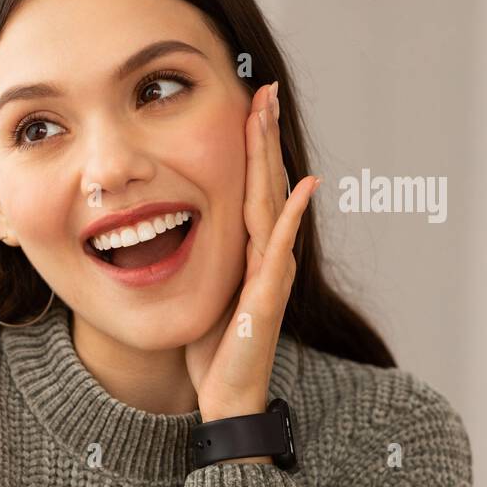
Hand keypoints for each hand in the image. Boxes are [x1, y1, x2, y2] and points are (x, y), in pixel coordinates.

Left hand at [184, 81, 319, 425]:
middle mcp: (264, 256)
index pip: (248, 188)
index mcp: (246, 253)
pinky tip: (303, 186)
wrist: (226, 398)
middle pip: (264, 183)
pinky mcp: (266, 296)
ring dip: (270, 155)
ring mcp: (269, 274)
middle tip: (265, 87)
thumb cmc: (213, 352)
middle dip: (262, 135)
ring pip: (271, 202)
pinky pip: (279, 248)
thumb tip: (184, 238)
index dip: (249, 147)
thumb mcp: (203, 293)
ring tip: (271, 113)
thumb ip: (205, 263)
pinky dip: (291, 216)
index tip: (248, 104)